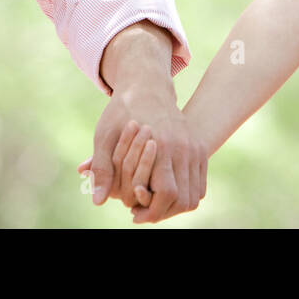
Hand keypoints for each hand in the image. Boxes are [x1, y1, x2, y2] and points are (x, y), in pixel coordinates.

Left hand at [82, 81, 207, 222]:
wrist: (147, 85)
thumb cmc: (121, 111)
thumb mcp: (105, 137)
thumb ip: (103, 169)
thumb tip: (98, 201)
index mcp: (162, 144)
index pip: (167, 194)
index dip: (151, 211)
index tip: (134, 214)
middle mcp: (183, 147)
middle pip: (185, 199)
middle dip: (163, 213)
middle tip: (142, 213)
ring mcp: (194, 147)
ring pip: (195, 194)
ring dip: (176, 206)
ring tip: (153, 206)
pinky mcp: (199, 148)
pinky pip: (200, 183)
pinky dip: (186, 194)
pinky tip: (165, 194)